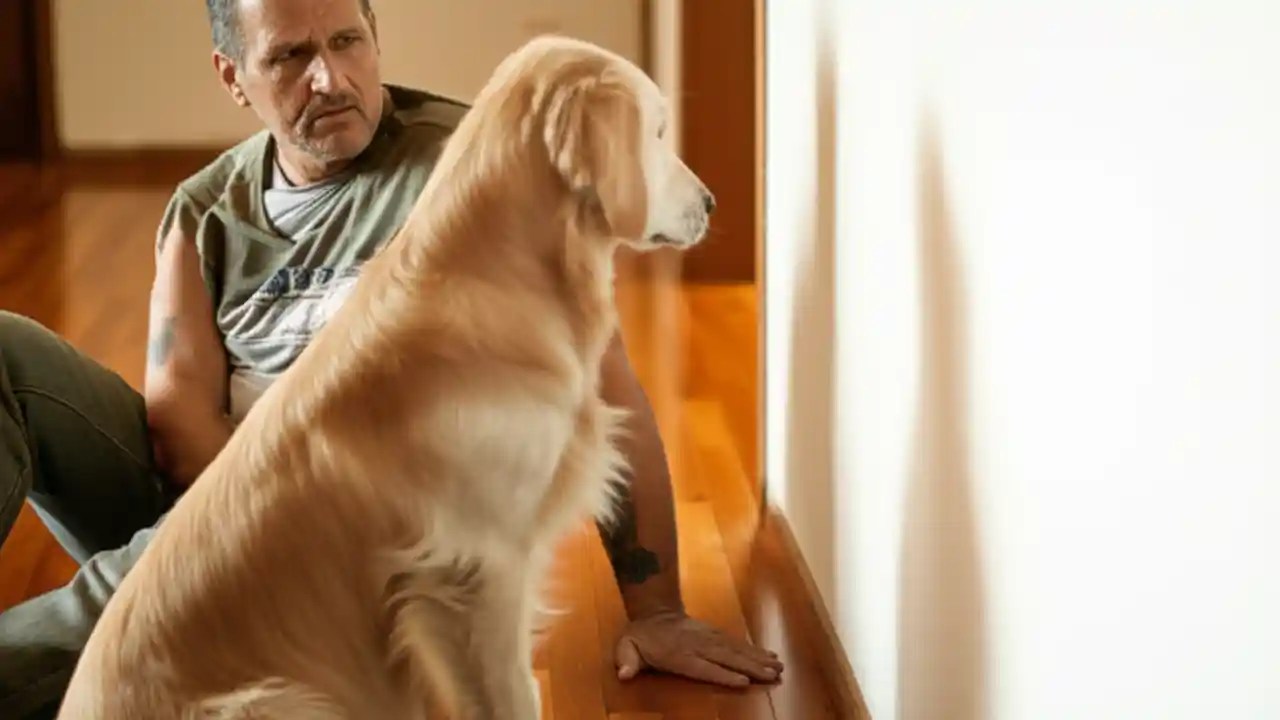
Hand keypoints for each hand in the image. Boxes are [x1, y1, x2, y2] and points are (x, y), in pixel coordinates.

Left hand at [613, 609, 783, 687]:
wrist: (654, 610)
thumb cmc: (641, 637)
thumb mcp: (626, 648)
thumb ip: (626, 662)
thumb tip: (624, 673)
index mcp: (679, 654)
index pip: (704, 666)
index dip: (722, 674)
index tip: (743, 681)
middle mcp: (698, 645)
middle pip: (727, 658)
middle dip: (751, 667)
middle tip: (772, 675)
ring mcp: (709, 637)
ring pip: (737, 649)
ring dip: (758, 658)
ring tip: (778, 667)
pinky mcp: (716, 634)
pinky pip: (737, 642)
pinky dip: (755, 649)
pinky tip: (771, 656)